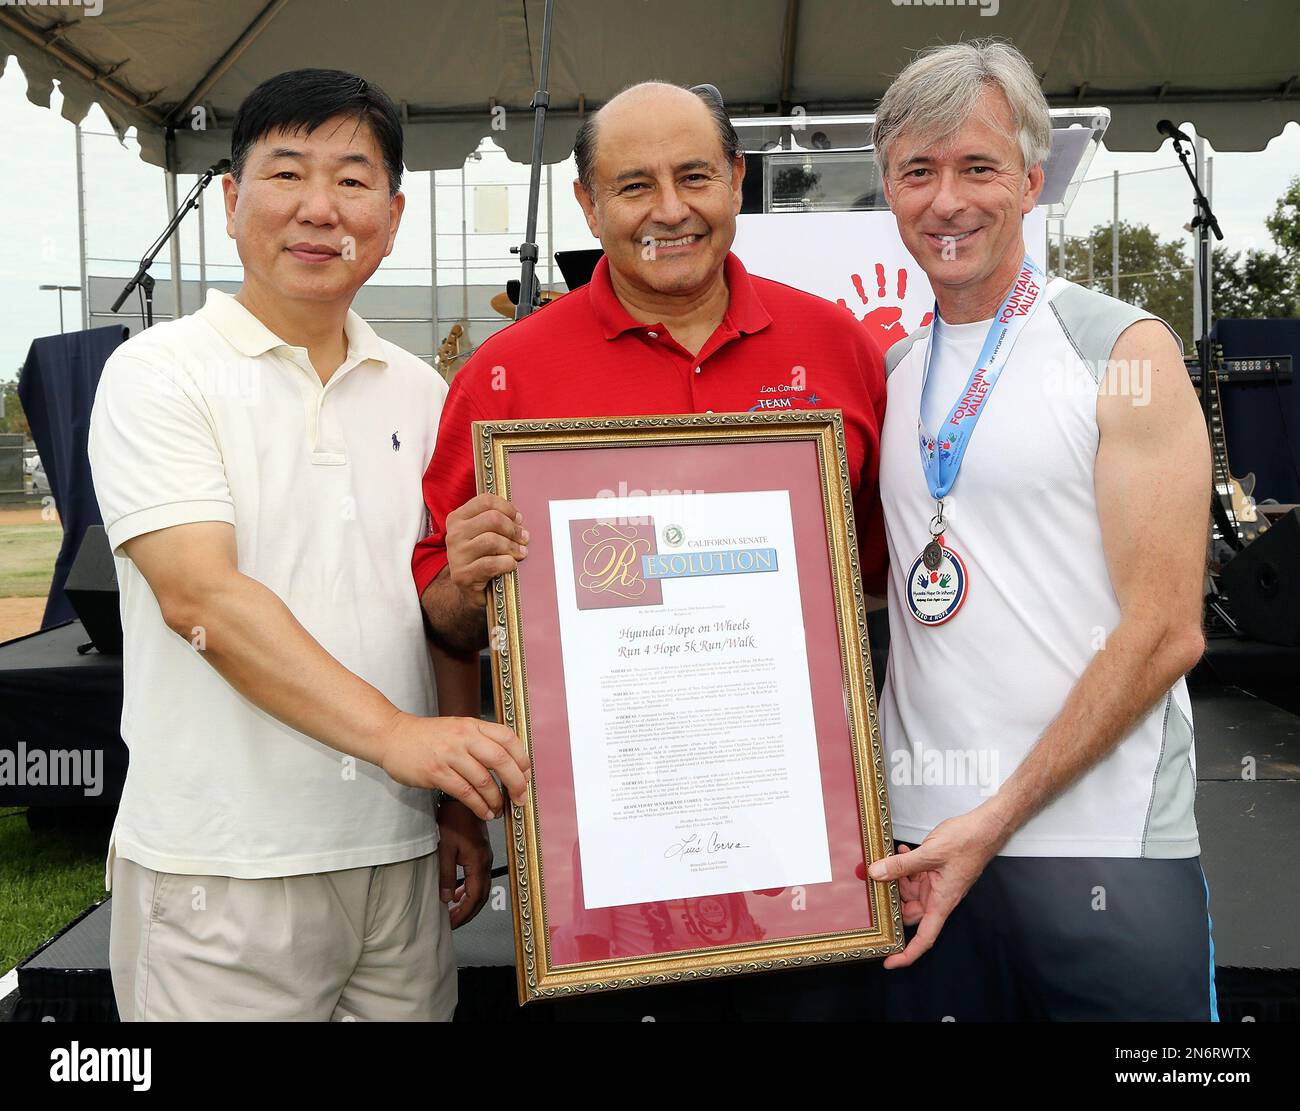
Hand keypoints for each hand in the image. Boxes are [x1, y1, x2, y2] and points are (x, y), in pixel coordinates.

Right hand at [379, 712, 529, 820]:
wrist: (392, 736)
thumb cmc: (427, 736)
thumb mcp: (457, 728)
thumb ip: (480, 740)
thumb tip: (508, 765)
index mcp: (472, 725)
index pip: (508, 738)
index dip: (522, 758)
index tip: (526, 775)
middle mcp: (464, 737)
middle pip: (501, 760)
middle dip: (516, 783)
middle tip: (520, 798)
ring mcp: (450, 754)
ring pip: (484, 780)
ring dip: (496, 799)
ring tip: (499, 810)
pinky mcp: (436, 772)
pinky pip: (465, 793)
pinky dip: (479, 806)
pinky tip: (484, 812)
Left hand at [437, 798, 493, 927]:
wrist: (461, 797)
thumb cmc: (452, 819)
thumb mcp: (444, 849)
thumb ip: (446, 875)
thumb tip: (447, 898)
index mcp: (478, 863)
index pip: (474, 897)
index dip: (463, 914)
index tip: (450, 923)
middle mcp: (485, 861)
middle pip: (482, 895)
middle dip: (468, 912)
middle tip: (453, 922)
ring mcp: (485, 855)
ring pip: (481, 887)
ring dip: (469, 901)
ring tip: (454, 910)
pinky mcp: (481, 850)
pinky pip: (479, 876)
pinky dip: (470, 888)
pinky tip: (459, 890)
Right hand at [446, 493, 528, 607]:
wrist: (468, 590)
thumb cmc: (481, 557)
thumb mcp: (484, 534)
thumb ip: (496, 522)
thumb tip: (519, 519)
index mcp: (457, 518)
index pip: (485, 501)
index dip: (507, 508)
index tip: (518, 519)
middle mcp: (453, 534)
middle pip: (492, 519)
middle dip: (513, 529)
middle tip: (524, 538)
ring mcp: (456, 555)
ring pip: (492, 540)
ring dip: (512, 547)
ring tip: (521, 553)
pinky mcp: (462, 575)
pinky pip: (492, 563)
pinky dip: (507, 563)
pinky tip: (511, 565)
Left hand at [867, 806, 1006, 968]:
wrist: (985, 827)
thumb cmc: (969, 842)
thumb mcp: (930, 853)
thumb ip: (902, 865)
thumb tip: (876, 874)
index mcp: (942, 902)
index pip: (924, 938)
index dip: (907, 953)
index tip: (889, 961)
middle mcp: (938, 897)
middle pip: (910, 912)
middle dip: (893, 901)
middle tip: (876, 885)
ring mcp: (936, 884)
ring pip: (909, 892)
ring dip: (896, 877)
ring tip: (889, 858)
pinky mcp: (935, 871)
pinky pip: (914, 875)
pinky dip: (904, 866)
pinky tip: (900, 851)